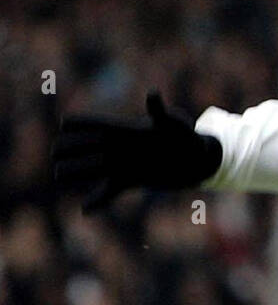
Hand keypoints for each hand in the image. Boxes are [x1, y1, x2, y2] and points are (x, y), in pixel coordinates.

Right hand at [53, 91, 223, 212]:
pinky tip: (85, 210)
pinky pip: (109, 191)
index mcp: (128, 130)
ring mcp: (124, 164)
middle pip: (90, 146)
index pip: (99, 124)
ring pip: (94, 168)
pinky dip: (99, 200)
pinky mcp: (131, 181)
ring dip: (77, 172)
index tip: (64, 123)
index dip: (82, 123)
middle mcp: (121, 147)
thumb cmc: (187, 136)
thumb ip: (161, 112)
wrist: (196, 161)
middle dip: (72, 148)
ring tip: (58, 175)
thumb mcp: (175, 124)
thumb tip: (152, 94)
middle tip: (54, 152)